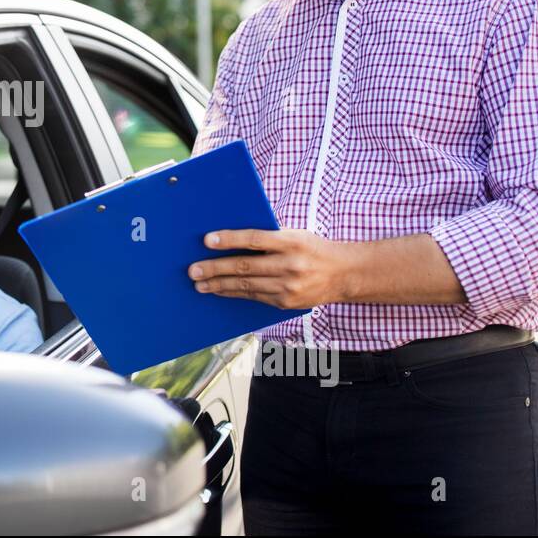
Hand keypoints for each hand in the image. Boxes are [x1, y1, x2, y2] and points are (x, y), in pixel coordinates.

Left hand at [186, 228, 350, 309]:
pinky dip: (234, 294)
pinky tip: (219, 291)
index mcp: (292, 242)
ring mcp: (288, 287)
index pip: (255, 239)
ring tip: (199, 284)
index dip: (230, 239)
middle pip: (246, 266)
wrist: (344, 274)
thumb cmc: (312, 248)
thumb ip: (269, 236)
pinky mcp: (286, 302)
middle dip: (216, 268)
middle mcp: (291, 265)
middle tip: (193, 270)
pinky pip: (254, 297)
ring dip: (219, 285)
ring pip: (246, 286)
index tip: (208, 240)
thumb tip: (231, 238)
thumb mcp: (295, 235)